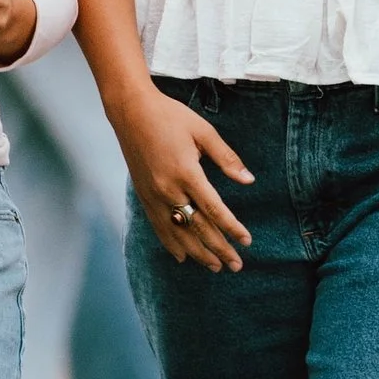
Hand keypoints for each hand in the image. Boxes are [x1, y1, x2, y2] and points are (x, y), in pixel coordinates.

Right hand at [112, 87, 253, 274]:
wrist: (131, 111)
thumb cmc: (171, 116)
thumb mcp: (204, 132)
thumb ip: (226, 158)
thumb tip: (248, 180)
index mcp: (186, 172)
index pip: (214, 210)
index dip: (231, 228)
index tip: (246, 241)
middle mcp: (168, 189)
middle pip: (197, 227)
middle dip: (219, 249)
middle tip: (236, 265)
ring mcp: (153, 195)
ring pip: (177, 233)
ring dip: (197, 253)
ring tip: (214, 267)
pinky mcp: (143, 195)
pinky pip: (158, 226)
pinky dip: (171, 243)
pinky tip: (182, 256)